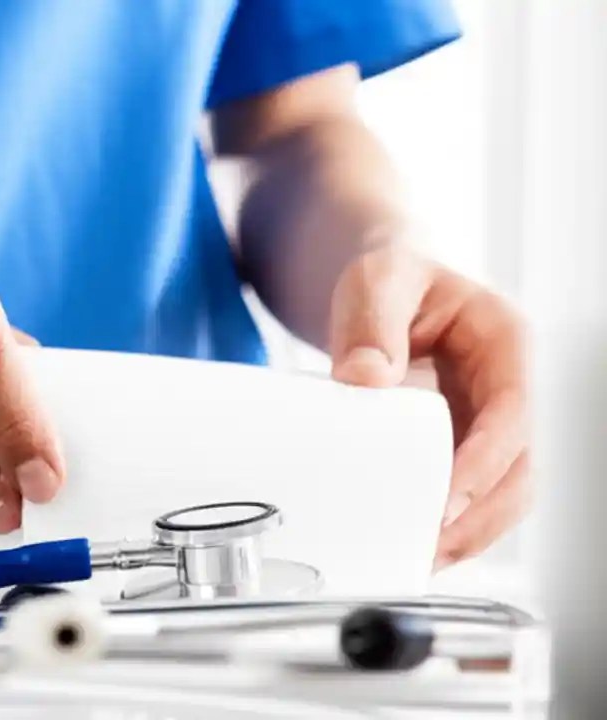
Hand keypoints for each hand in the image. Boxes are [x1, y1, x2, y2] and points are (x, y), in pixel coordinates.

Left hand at [327, 246, 529, 570]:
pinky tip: (418, 547)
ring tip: (420, 557)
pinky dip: (451, 525)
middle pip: (522, 467)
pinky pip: (470, 493)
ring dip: (470, 533)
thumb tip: (364, 379)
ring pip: (503, 492)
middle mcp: (508, 388)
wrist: (384, 288)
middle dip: (482, 515)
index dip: (486, 462)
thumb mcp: (375, 280)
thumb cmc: (389, 277)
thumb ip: (369, 323)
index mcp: (505, 342)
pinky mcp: (461, 446)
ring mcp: (488, 422)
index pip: (513, 412)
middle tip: (430, 545)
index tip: (448, 499)